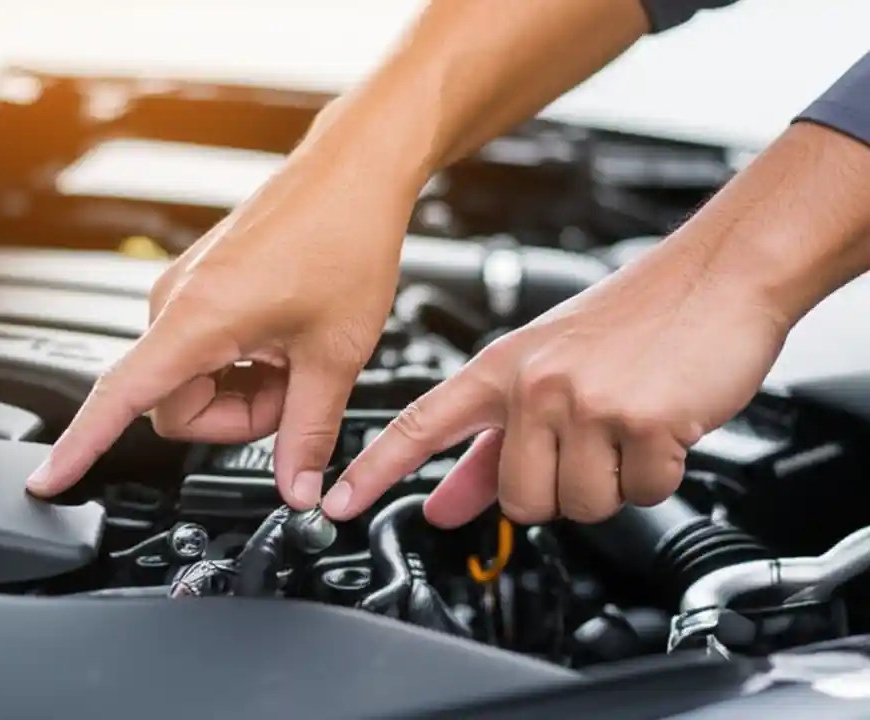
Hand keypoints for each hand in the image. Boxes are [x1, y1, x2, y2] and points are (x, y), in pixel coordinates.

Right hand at [26, 132, 418, 507]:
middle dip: (232, 422)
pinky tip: (284, 345)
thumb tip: (296, 488)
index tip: (46, 481)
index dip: (80, 447)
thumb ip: (308, 431)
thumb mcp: (335, 354)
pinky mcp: (200, 288)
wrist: (353, 173)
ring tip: (297, 361)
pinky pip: (202, 353)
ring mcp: (185, 293)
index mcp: (197, 318)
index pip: (119, 397)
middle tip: (293, 397)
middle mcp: (175, 302)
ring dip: (242, 394)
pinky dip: (241, 367)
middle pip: (172, 407)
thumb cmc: (343, 239)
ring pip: (190, 383)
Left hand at [322, 235, 789, 526]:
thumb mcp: (547, 369)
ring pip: (579, 506)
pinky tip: (660, 427)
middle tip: (589, 444)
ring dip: (612, 483)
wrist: (718, 275)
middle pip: (519, 500)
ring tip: (626, 428)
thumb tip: (447, 502)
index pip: (419, 425)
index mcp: (501, 368)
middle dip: (559, 490)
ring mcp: (584, 401)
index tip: (336, 504)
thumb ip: (490, 442)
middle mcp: (533, 384)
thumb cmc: (632, 322)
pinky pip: (639, 493)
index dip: (374, 471)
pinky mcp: (639, 419)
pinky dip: (657, 473)